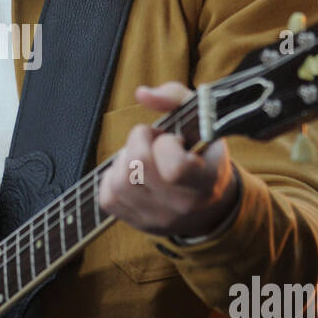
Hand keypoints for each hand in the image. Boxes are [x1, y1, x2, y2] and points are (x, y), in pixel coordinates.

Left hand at [98, 82, 238, 237]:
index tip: (173, 140)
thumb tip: (141, 94)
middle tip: (151, 141)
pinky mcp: (137, 223)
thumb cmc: (204, 155)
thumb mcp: (204, 123)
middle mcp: (182, 206)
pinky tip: (131, 173)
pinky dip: (112, 178)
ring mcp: (158, 219)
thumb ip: (176, 98)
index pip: (175, 168)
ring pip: (119, 182)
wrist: (210, 206)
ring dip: (124, 160)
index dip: (166, 144)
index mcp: (206, 182)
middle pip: (137, 168)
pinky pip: (107, 197)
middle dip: (138, 142)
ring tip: (141, 157)